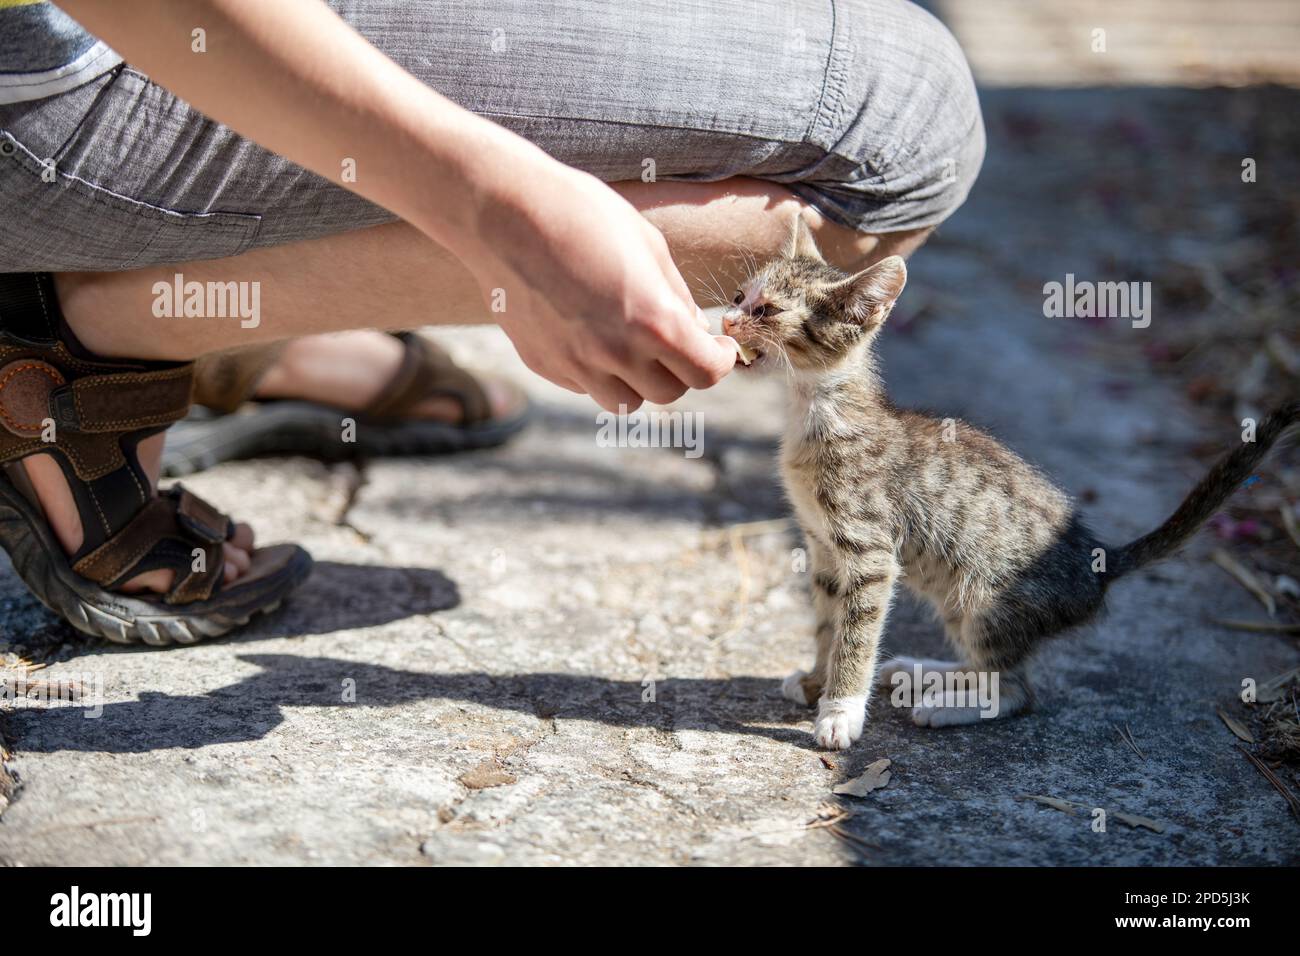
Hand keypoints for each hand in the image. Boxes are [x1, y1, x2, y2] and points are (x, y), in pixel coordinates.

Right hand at [457, 157, 738, 410]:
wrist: (502, 212)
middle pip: (668, 394)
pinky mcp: (543, 364)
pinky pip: (583, 385)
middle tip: (675, 342)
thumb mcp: (648, 244)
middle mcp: (615, 355)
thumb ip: (676, 296)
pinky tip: (588, 331)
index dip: (719, 361)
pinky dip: (596, 370)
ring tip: (631, 345)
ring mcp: (575, 365)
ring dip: (638, 381)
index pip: (705, 373)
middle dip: (680, 370)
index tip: (717, 348)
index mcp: (653, 324)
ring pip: (624, 402)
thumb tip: (694, 330)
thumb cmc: (580, 213)